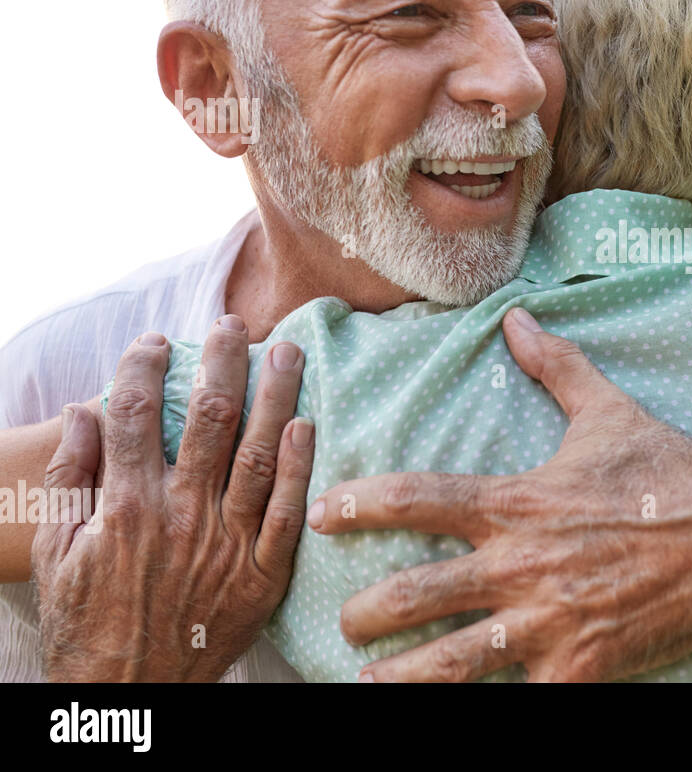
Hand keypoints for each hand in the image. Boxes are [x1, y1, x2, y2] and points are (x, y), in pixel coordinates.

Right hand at [32, 316, 315, 681]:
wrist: (131, 691)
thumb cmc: (88, 621)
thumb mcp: (58, 553)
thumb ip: (72, 479)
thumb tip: (84, 411)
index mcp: (126, 507)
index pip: (136, 417)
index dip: (144, 370)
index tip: (156, 342)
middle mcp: (181, 516)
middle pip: (208, 421)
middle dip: (222, 363)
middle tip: (234, 324)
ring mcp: (226, 544)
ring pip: (257, 454)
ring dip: (275, 397)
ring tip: (288, 352)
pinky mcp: (262, 573)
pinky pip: (286, 511)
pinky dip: (298, 466)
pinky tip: (308, 425)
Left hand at [309, 307, 691, 681]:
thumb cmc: (673, 471)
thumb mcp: (609, 412)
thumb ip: (554, 366)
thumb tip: (514, 320)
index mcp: (520, 502)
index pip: (417, 499)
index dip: (360, 505)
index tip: (324, 511)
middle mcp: (523, 565)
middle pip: (413, 594)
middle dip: (364, 611)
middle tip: (344, 619)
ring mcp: (551, 622)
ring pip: (450, 662)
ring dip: (398, 677)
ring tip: (366, 682)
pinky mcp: (583, 668)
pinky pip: (519, 696)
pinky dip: (490, 703)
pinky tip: (470, 707)